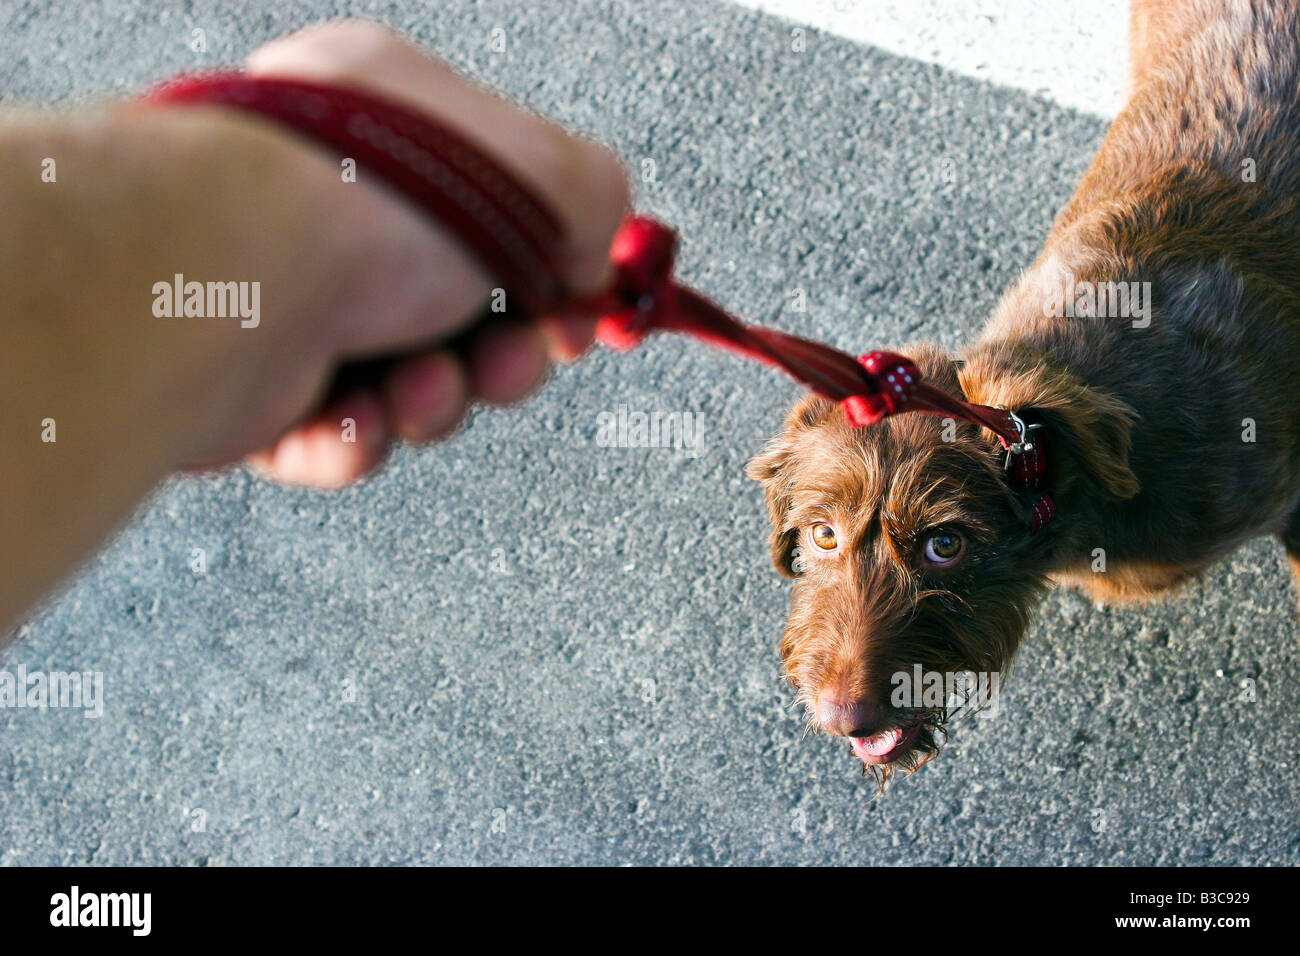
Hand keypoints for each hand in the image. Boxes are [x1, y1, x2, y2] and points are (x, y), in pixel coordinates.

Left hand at [231, 20, 628, 484]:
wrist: (233, 281)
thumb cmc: (360, 205)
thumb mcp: (539, 167)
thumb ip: (596, 199)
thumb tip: (594, 258)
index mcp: (396, 128)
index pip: (498, 211)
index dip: (553, 278)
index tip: (577, 316)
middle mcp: (338, 206)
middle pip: (462, 312)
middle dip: (501, 359)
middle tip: (502, 363)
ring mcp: (292, 292)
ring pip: (407, 384)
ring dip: (435, 403)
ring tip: (415, 385)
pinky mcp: (253, 379)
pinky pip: (339, 432)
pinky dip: (361, 438)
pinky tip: (357, 413)